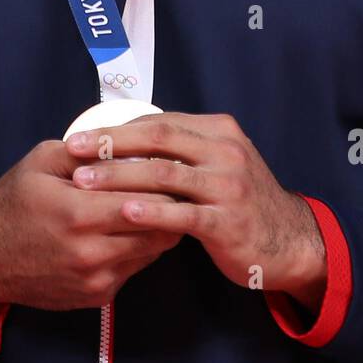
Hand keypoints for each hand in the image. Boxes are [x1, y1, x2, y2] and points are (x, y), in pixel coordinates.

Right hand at [0, 138, 182, 311]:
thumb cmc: (13, 203)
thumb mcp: (42, 161)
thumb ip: (88, 152)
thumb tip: (132, 145)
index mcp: (79, 213)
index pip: (150, 199)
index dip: (167, 182)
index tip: (173, 167)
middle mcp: (92, 252)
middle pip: (162, 228)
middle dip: (172, 205)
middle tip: (175, 185)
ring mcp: (97, 279)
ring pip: (154, 250)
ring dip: (158, 227)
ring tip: (155, 204)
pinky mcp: (99, 295)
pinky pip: (136, 268)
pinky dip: (139, 248)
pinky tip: (127, 229)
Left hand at [66, 113, 326, 310]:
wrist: (289, 241)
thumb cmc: (242, 202)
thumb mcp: (220, 164)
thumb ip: (183, 151)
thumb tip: (126, 141)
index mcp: (219, 131)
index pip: (160, 121)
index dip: (118, 128)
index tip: (82, 136)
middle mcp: (225, 151)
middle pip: (158, 138)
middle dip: (110, 143)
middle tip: (73, 149)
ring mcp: (228, 186)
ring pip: (164, 174)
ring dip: (119, 176)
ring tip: (83, 182)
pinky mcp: (228, 221)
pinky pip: (182, 214)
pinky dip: (150, 211)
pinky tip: (122, 212)